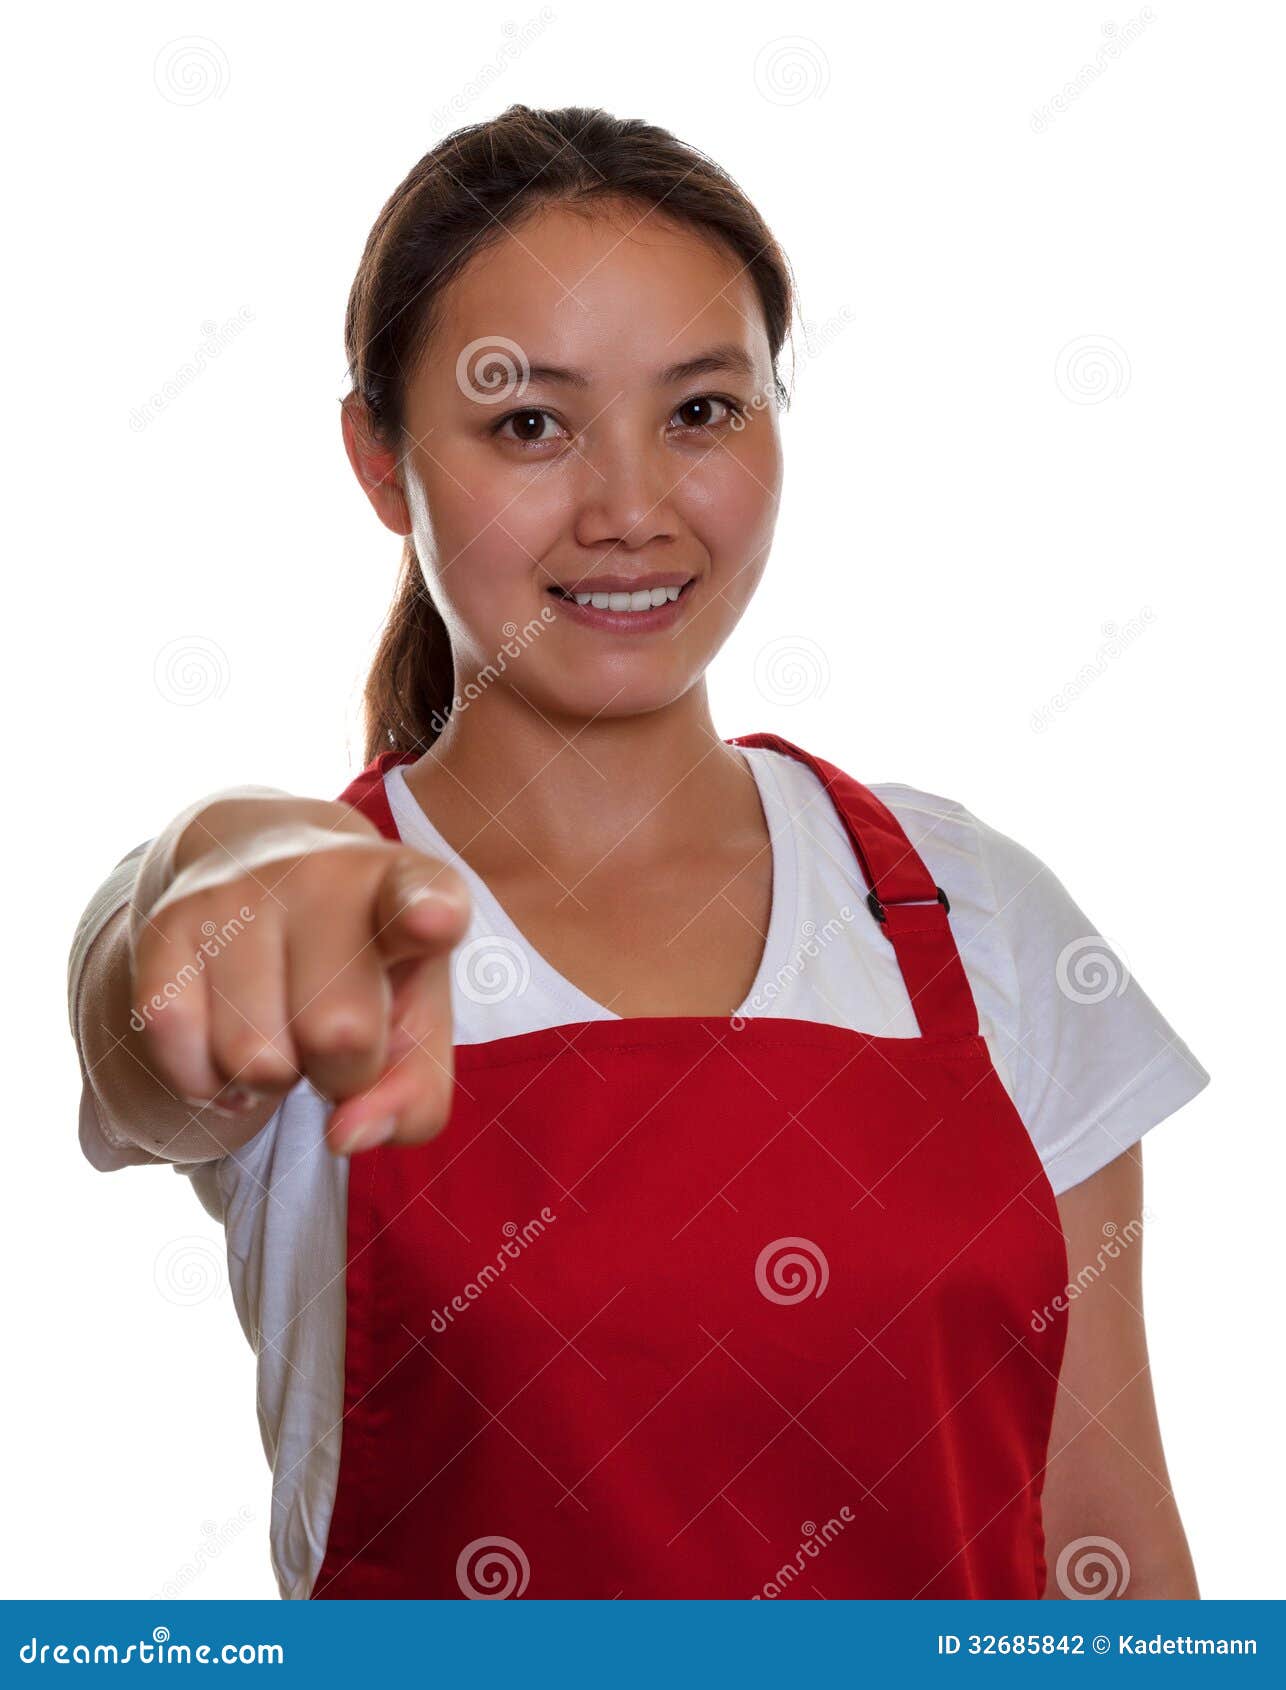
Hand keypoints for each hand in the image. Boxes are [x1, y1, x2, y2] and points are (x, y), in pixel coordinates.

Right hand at [129, 793, 470, 1153]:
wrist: (264, 866)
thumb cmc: (365, 969)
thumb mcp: (417, 1025)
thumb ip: (415, 1097)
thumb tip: (345, 1137)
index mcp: (405, 888)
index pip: (420, 893)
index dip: (430, 914)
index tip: (433, 919)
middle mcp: (322, 876)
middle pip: (338, 1034)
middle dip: (341, 1072)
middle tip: (336, 1035)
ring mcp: (237, 893)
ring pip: (253, 1060)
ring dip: (271, 1079)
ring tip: (281, 1027)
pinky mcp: (166, 924)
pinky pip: (176, 1046)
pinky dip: (204, 1081)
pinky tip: (226, 1044)